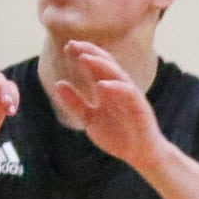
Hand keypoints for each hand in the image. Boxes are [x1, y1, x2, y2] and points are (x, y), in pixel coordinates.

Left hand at [50, 42, 167, 171]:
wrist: (140, 154)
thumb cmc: (117, 135)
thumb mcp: (89, 118)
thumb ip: (75, 102)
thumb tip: (58, 84)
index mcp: (107, 89)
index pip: (95, 66)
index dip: (83, 54)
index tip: (67, 46)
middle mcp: (119, 88)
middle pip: (106, 64)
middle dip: (90, 52)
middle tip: (72, 44)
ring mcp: (130, 97)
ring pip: (117, 74)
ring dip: (101, 65)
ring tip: (84, 58)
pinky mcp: (140, 109)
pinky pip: (129, 95)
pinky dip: (116, 88)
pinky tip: (101, 85)